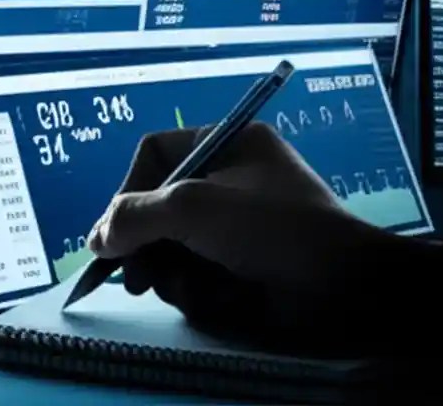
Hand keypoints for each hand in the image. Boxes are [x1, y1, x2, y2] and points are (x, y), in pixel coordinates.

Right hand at [87, 123, 438, 355]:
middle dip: (143, 243)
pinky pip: (197, 273)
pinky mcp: (244, 266)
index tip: (114, 229)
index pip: (155, 154)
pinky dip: (196, 289)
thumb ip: (133, 216)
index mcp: (227, 144)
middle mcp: (230, 180)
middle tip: (134, 276)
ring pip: (172, 246)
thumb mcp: (192, 207)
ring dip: (170, 271)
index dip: (128, 190)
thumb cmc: (272, 227)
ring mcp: (238, 226)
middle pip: (157, 206)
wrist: (346, 287)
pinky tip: (213, 298)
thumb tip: (96, 239)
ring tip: (184, 288)